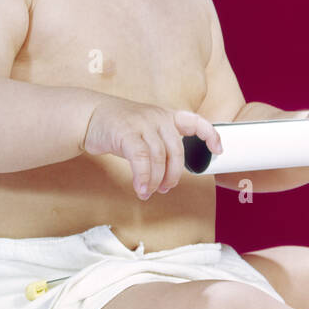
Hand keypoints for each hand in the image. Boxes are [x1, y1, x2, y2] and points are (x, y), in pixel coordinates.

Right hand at [82, 97, 222, 200]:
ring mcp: (142, 123)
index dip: (210, 135)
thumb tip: (172, 174)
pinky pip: (141, 159)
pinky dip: (142, 177)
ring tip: (148, 191)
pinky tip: (140, 189)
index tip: (218, 151)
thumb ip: (161, 145)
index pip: (196, 122)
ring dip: (155, 180)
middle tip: (165, 188)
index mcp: (167, 116)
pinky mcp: (126, 132)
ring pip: (159, 158)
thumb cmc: (120, 128)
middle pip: (177, 151)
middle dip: (173, 175)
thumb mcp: (146, 130)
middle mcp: (158, 117)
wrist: (89, 116)